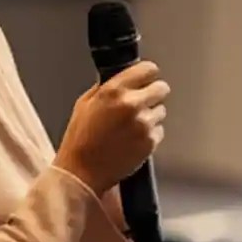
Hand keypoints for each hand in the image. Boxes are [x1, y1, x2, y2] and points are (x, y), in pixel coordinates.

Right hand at [55, 61, 169, 193]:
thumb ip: (105, 87)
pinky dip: (150, 134)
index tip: (146, 79)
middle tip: (142, 103)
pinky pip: (159, 130)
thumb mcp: (85, 104)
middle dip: (153, 94)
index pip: (148, 69)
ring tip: (132, 126)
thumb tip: (122, 78)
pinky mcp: (150, 142)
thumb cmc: (80, 139)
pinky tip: (133, 140)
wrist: (82, 172)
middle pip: (161, 88)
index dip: (148, 74)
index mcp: (114, 91)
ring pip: (161, 110)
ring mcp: (144, 124)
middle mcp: (132, 104)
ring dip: (151, 115)